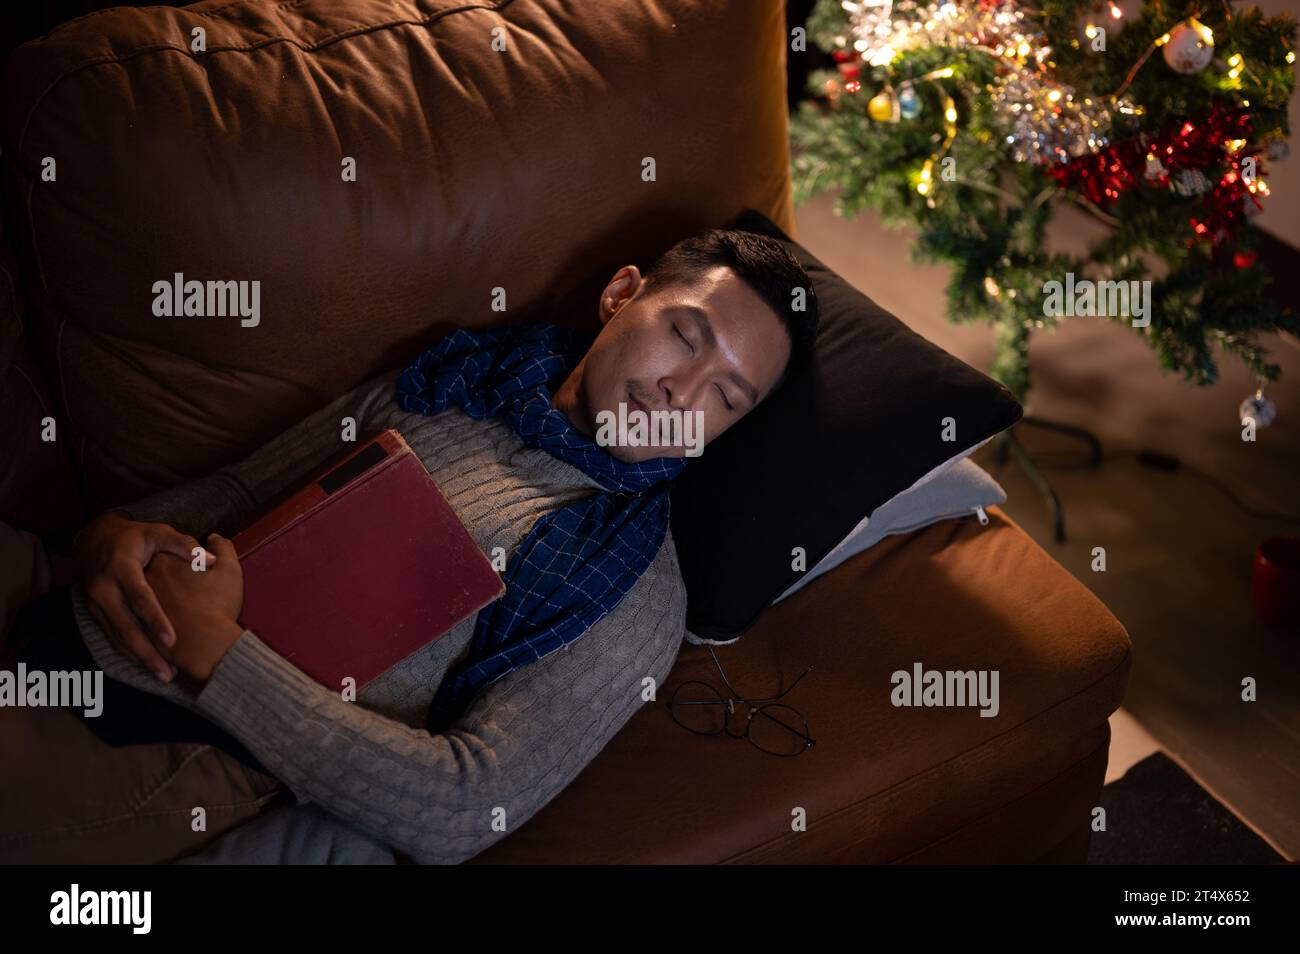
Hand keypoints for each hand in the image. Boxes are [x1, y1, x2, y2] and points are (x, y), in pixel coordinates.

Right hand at [74, 511, 213, 681]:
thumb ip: (183, 545)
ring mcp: (96, 603)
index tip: (173, 640)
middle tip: (170, 672)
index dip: (155, 620)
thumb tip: (212, 559)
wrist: (91, 539)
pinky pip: (112, 637)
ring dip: (139, 658)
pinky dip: (129, 653)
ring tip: (164, 675)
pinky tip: (148, 665)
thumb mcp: (157, 532)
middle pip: (126, 627)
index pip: (140, 598)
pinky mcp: (94, 613)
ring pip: (117, 637)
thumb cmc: (133, 537)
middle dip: (147, 652)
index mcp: (121, 568)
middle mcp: (104, 588)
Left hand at [145, 533, 245, 684]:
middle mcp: (143, 581)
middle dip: (167, 584)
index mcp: (162, 562)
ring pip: (144, 601)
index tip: (191, 572)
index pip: (165, 553)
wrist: (206, 644)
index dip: (179, 562)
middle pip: (151, 577)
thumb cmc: (218, 604)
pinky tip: (165, 632)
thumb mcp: (229, 569)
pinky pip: (140, 626)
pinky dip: (150, 628)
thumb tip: (213, 539)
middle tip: (186, 593)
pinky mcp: (137, 630)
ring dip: (157, 607)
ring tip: (179, 614)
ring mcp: (135, 605)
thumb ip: (222, 547)